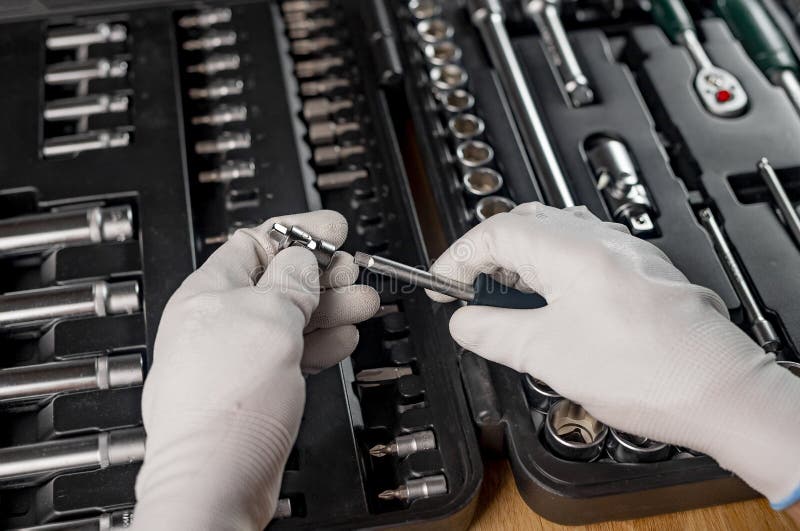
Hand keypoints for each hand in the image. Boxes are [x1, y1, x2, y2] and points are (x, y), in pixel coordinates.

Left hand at [132, 210, 378, 530]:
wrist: (216, 480)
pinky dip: (321, 343)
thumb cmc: (223, 407)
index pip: (256, 244)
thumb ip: (290, 282)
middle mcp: (221, 323)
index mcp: (209, 294)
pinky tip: (341, 340)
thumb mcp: (268, 319)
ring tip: (362, 303)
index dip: (299, 232)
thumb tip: (304, 258)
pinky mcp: (256, 389)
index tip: (333, 230)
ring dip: (330, 309)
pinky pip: (293, 354)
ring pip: (291, 319)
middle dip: (323, 274)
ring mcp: (238, 358)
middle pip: (279, 282)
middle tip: (355, 271)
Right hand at [428, 202, 799, 507]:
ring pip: (554, 239)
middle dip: (488, 257)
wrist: (721, 392)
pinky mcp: (639, 273)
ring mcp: (624, 253)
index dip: (457, 258)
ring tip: (510, 307)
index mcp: (571, 251)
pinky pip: (582, 257)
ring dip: (520, 265)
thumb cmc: (650, 371)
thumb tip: (465, 322)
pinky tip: (552, 311)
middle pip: (523, 225)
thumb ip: (492, 331)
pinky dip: (552, 276)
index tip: (442, 284)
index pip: (493, 232)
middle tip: (472, 293)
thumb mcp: (546, 354)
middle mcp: (600, 241)